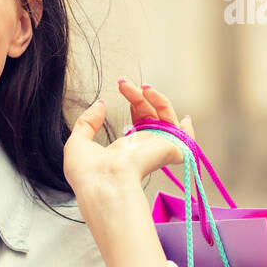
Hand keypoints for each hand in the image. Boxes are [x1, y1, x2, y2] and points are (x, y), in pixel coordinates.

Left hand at [64, 79, 196, 200]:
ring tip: (143, 88)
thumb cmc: (88, 172)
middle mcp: (144, 148)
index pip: (138, 120)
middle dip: (138, 96)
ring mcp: (158, 148)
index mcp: (126, 148)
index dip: (134, 101)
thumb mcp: (78, 141)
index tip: (122, 87)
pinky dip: (187, 128)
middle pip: (150, 114)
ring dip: (157, 99)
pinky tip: (183, 118)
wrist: (103, 183)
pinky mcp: (171, 150)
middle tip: (124, 84)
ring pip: (166, 118)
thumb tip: (101, 103)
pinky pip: (187, 138)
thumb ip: (88, 121)